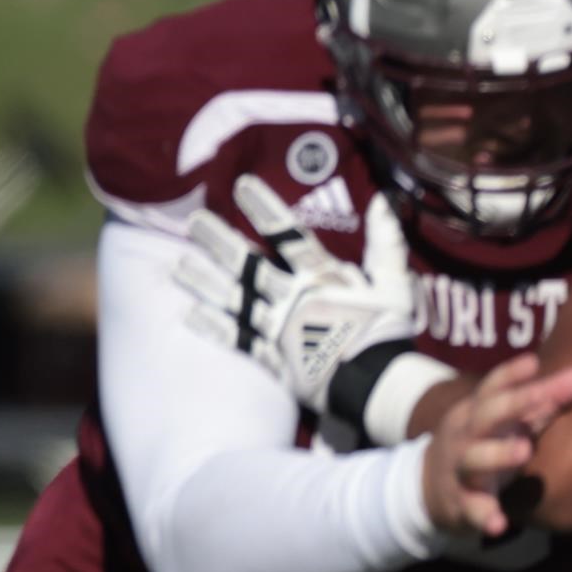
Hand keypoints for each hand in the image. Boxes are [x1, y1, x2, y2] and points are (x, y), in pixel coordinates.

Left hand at [177, 175, 444, 441]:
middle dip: (219, 242)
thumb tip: (383, 200)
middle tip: (192, 223)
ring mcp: (277, 328)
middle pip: (248, 264)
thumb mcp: (395, 282)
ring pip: (234, 299)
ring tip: (176, 265)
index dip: (264, 207)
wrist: (379, 385)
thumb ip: (385, 242)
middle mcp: (291, 298)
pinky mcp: (272, 359)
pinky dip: (213, 327)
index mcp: (321, 277)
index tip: (240, 185)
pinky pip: (237, 340)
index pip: (287, 234)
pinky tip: (188, 313)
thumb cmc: (387, 332)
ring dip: (205, 281)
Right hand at [420, 353, 571, 536]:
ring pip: (475, 459)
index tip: (535, 362)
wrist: (426, 489)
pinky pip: (472, 509)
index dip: (511, 375)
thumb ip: (539, 404)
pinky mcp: (460, 503)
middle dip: (513, 405)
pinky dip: (484, 516)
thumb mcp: (502, 424)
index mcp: (476, 412)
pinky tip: (499, 524)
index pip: (492, 388)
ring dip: (498, 453)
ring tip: (523, 451)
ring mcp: (459, 469)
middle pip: (485, 415)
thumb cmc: (481, 446)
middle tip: (544, 397)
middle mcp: (464, 435)